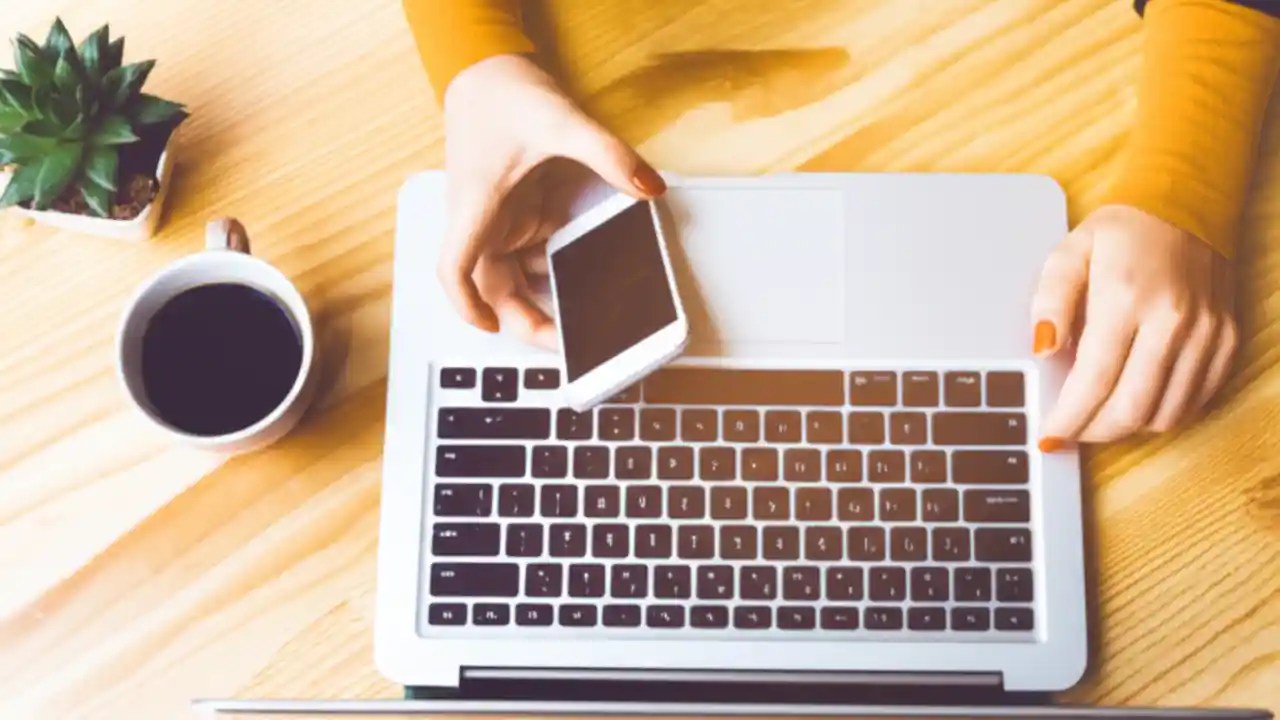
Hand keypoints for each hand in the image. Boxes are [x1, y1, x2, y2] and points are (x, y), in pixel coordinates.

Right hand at [438, 54, 665, 346]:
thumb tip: (648, 187)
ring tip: (585, 321)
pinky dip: (555, 272)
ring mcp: (498, 222)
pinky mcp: (517, 215)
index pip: (456, 268)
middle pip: (492, 288)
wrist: (489, 74)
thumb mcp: (562, 120)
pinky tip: (587, 280)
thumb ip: (607, 153)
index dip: (466, 305)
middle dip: (525, 320)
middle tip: (567, 344)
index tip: (487, 329)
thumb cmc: (506, 97)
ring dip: (543, 300)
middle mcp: (481, 222)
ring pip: (514, 278)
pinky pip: (532, 256)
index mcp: (476, 206)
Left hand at [1031, 205, 1237, 446]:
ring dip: (1127, 427)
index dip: (1068, 419)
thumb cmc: (1122, 231)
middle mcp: (1172, 321)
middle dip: (1094, 431)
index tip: (1048, 437)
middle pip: (1131, 408)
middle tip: (1070, 430)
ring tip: (1098, 416)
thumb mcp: (1069, 252)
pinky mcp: (1227, 339)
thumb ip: (1050, 302)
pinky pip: (1196, 400)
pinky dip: (1163, 413)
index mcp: (1126, 298)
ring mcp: (1206, 333)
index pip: (1093, 381)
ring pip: (1165, 413)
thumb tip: (1043, 350)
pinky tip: (1136, 400)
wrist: (1188, 204)